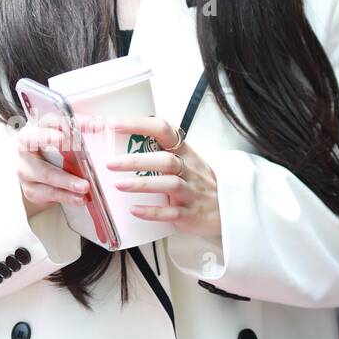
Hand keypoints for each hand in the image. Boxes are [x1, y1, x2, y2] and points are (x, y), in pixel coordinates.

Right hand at [16, 116, 92, 219]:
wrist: (38, 175)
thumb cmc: (54, 152)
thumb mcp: (63, 140)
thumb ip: (77, 133)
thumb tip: (102, 126)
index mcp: (37, 128)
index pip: (49, 121)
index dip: (66, 122)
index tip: (79, 129)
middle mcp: (25, 148)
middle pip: (39, 145)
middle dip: (56, 142)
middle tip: (77, 154)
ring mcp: (25, 170)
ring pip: (46, 175)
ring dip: (67, 181)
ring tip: (85, 187)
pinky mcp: (30, 189)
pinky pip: (49, 193)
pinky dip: (66, 196)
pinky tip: (78, 198)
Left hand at [78, 113, 221, 238]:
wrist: (228, 210)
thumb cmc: (198, 183)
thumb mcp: (186, 161)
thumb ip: (161, 150)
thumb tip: (124, 140)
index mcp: (185, 152)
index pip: (164, 130)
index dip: (140, 125)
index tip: (115, 125)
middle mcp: (189, 169)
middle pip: (165, 159)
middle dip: (136, 160)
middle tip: (110, 162)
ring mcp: (191, 192)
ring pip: (169, 184)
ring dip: (142, 184)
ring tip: (118, 185)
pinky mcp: (190, 213)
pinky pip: (171, 212)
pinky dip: (152, 211)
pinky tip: (135, 210)